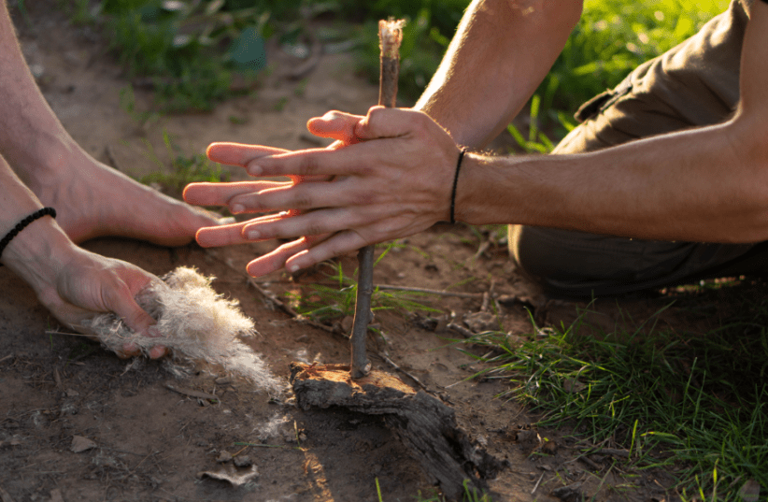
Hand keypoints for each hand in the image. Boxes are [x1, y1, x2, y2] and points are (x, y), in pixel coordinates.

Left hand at [36, 246, 166, 358]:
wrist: (52, 278)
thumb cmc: (87, 273)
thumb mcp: (115, 291)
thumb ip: (135, 314)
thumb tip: (157, 334)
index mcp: (149, 289)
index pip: (170, 309)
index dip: (175, 324)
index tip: (175, 338)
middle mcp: (140, 306)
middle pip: (158, 329)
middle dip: (159, 341)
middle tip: (158, 351)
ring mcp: (125, 320)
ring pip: (141, 340)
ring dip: (139, 347)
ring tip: (131, 348)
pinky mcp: (109, 332)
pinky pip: (122, 346)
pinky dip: (123, 350)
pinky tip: (121, 348)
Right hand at [184, 110, 385, 275]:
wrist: (423, 178)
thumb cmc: (397, 152)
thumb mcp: (374, 135)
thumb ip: (347, 127)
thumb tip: (316, 123)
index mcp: (314, 166)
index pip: (271, 158)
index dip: (243, 155)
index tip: (210, 151)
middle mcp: (307, 190)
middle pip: (258, 193)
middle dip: (223, 193)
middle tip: (187, 194)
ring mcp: (316, 213)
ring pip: (271, 226)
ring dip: (238, 233)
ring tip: (202, 239)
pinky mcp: (332, 233)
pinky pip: (302, 250)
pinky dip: (282, 260)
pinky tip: (258, 271)